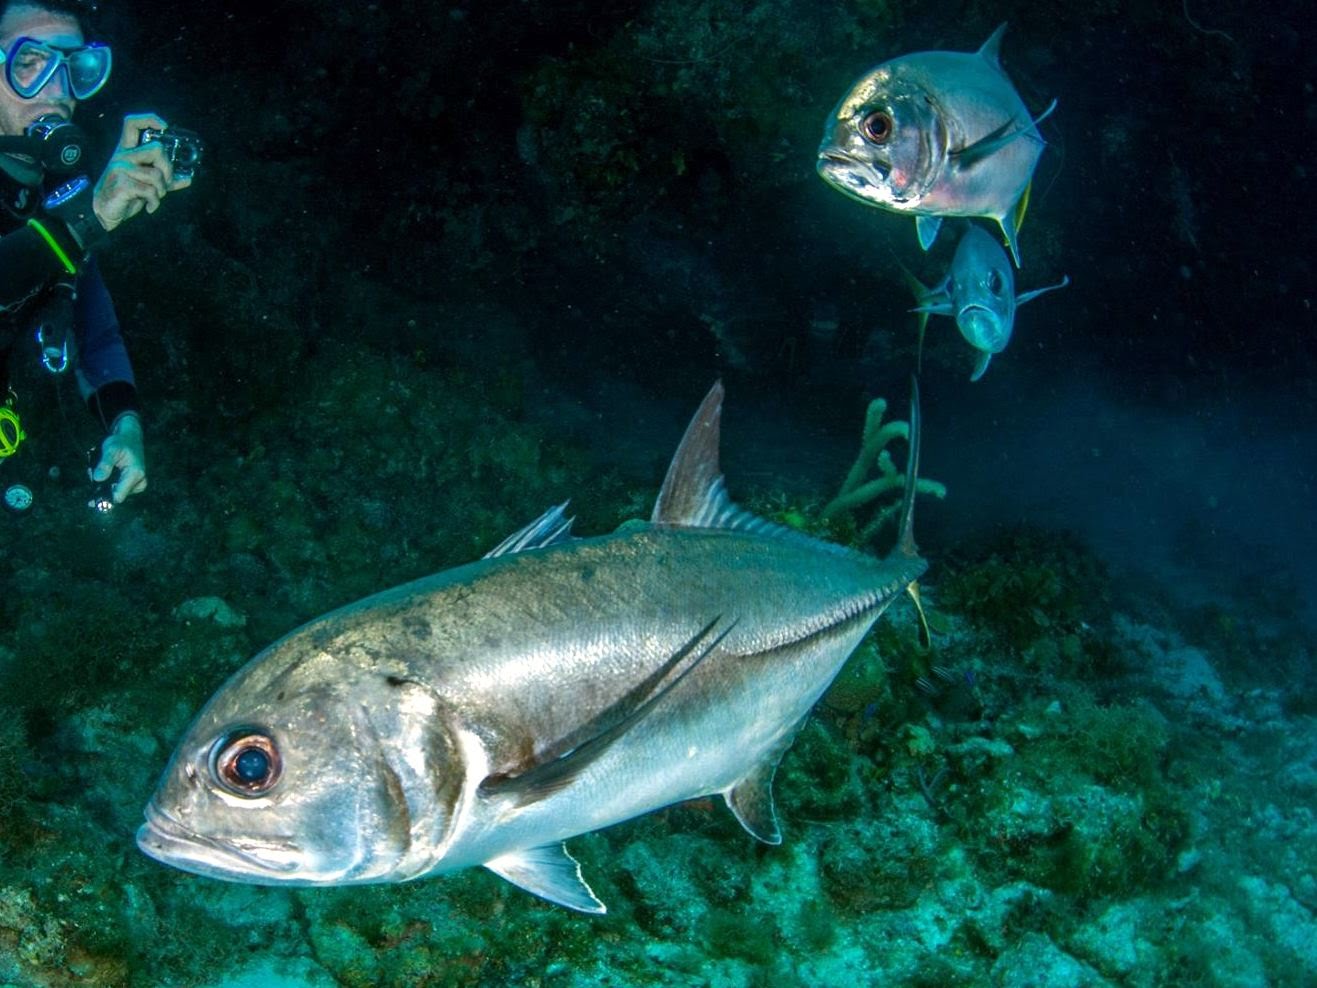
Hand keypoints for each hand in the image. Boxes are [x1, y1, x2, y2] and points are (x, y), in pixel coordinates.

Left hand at [90, 412, 146, 502]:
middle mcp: (139, 481)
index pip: (119, 496)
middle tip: (90, 474)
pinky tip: (103, 472)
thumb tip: (97, 479)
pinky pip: (118, 488)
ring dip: (103, 484)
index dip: (105, 499)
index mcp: (134, 475)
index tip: (91, 500)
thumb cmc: (120, 441)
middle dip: (101, 489)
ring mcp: (137, 482)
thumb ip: (104, 464)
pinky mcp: (134, 482)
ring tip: (95, 469)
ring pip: (116, 491)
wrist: (130, 435)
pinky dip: (108, 482)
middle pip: (116, 495)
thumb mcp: (110, 449)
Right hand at [92, 113, 192, 233]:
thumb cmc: (125, 195)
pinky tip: (149, 207)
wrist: (103, 212)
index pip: (132, 123)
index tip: (165, 126)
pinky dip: (154, 202)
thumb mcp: (145, 184)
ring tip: (154, 198)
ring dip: (162, 191)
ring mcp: (120, 169)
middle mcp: (123, 156)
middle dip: (168, 169)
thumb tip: (187, 178)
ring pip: (156, 174)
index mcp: (127, 151)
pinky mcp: (121, 184)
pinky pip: (150, 190)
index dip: (150, 119)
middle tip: (165, 183)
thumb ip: (164, 179)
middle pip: (157, 149)